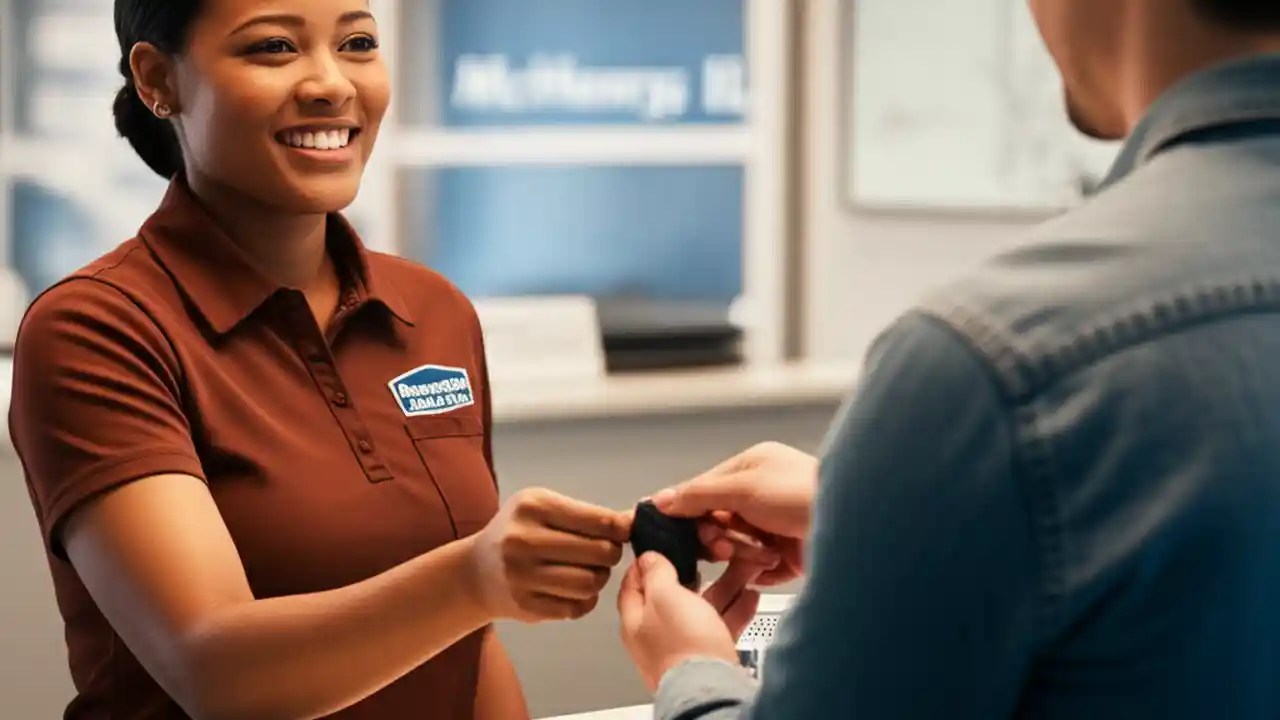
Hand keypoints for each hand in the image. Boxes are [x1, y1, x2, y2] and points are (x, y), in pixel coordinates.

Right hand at [467, 488, 630, 622]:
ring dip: (600, 578)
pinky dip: (585, 600)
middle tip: (605, 553)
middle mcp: (523, 540)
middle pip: (600, 553)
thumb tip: (632, 520)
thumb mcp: (543, 508)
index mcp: (533, 506)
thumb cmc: (517, 532)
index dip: (620, 528)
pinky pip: (575, 607)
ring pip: (591, 583)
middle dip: (611, 554)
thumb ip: (586, 514)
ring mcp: (522, 576)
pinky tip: (574, 589)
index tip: (624, 531)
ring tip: (590, 570)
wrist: (475, 571)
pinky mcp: (525, 606)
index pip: (598, 520)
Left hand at [618, 553, 763, 692]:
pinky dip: (735, 610)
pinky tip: (749, 597)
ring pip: (702, 609)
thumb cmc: (683, 647)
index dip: (645, 564)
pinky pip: (720, 627)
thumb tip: (649, 559)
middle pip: (674, 596)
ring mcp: (683, 647)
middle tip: (709, 556)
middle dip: (695, 572)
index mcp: (636, 621)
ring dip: (723, 587)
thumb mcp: (664, 596)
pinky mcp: (707, 658)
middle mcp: (656, 636)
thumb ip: (656, 574)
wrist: (712, 688)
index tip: (658, 549)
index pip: (633, 585)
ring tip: (742, 570)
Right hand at [655, 442, 817, 585]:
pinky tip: (771, 565)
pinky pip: (756, 568)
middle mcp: (762, 495)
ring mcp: (774, 525)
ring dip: (741, 553)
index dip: (689, 510)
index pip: (704, 489)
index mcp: (752, 468)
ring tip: (758, 553)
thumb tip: (663, 498)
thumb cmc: (808, 494)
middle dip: (718, 535)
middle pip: (717, 520)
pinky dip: (760, 570)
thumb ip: (699, 494)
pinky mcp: (787, 555)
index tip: (674, 527)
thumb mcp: (743, 487)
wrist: (854, 528)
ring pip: (734, 546)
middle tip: (722, 543)